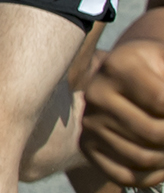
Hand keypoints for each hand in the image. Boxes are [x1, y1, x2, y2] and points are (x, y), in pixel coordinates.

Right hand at [81, 38, 163, 186]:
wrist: (122, 79)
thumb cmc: (154, 71)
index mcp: (117, 66)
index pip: (162, 101)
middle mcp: (96, 93)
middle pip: (155, 133)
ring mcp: (89, 121)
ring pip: (143, 158)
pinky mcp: (86, 144)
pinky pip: (126, 176)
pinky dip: (152, 176)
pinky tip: (160, 162)